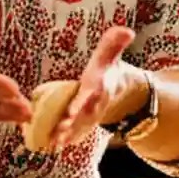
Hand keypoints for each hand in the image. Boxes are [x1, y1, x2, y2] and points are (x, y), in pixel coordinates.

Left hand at [51, 27, 136, 146]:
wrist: (122, 89)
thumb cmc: (109, 68)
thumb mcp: (111, 54)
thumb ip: (115, 42)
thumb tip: (127, 31)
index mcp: (98, 85)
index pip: (90, 94)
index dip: (80, 102)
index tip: (71, 111)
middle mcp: (95, 103)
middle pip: (83, 115)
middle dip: (72, 123)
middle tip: (59, 131)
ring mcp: (91, 115)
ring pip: (78, 127)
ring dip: (66, 135)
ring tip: (52, 143)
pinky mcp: (86, 122)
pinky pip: (76, 132)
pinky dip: (66, 139)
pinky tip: (51, 146)